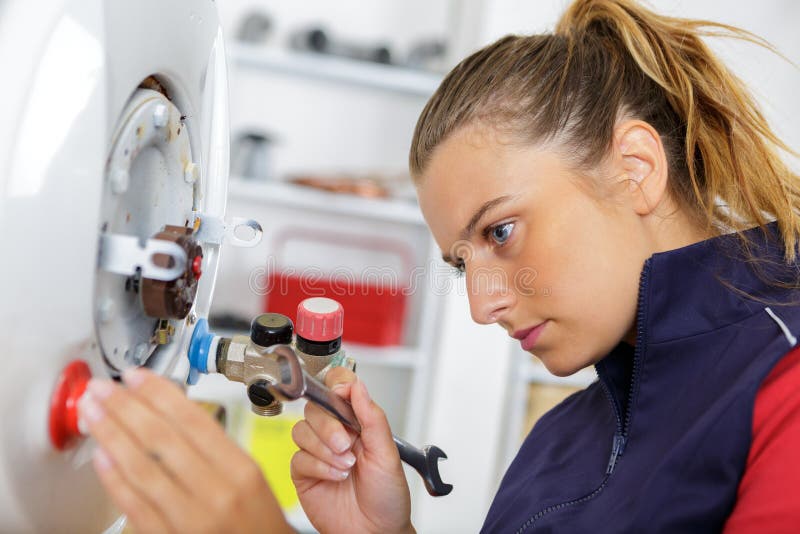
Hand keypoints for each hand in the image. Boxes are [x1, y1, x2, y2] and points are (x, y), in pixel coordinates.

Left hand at [80, 368, 293, 533]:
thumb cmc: (257, 520)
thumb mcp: (252, 476)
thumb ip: (215, 447)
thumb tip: (169, 411)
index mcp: (241, 470)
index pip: (193, 421)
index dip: (159, 394)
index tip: (136, 376)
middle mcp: (216, 493)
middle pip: (162, 440)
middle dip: (126, 408)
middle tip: (103, 388)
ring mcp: (190, 520)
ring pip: (142, 469)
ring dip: (112, 436)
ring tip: (93, 414)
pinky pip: (134, 506)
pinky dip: (114, 479)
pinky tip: (101, 456)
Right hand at [291, 368, 413, 533]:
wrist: (376, 532)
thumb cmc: (387, 496)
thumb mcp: (388, 453)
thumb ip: (372, 417)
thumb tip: (358, 385)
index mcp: (358, 422)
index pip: (339, 389)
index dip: (336, 384)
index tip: (341, 392)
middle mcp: (336, 433)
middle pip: (315, 408)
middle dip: (330, 426)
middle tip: (347, 444)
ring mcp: (318, 452)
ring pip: (302, 430)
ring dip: (325, 449)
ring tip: (345, 466)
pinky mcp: (304, 473)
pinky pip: (298, 457)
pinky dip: (318, 466)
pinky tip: (335, 477)